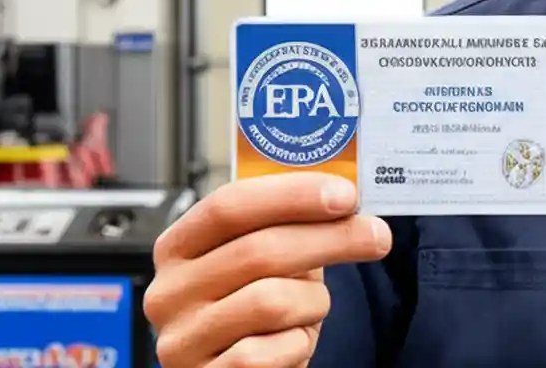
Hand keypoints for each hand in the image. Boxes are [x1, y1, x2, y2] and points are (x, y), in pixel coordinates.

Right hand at [144, 172, 391, 366]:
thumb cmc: (252, 311)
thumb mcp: (260, 263)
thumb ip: (285, 227)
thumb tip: (345, 198)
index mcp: (177, 248)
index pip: (228, 205)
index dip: (291, 194)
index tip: (345, 194)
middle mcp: (169, 292)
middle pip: (258, 249)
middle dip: (331, 238)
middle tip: (376, 236)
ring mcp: (181, 341)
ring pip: (272, 301)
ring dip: (314, 302)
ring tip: (312, 307)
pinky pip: (270, 352)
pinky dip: (297, 344)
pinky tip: (293, 342)